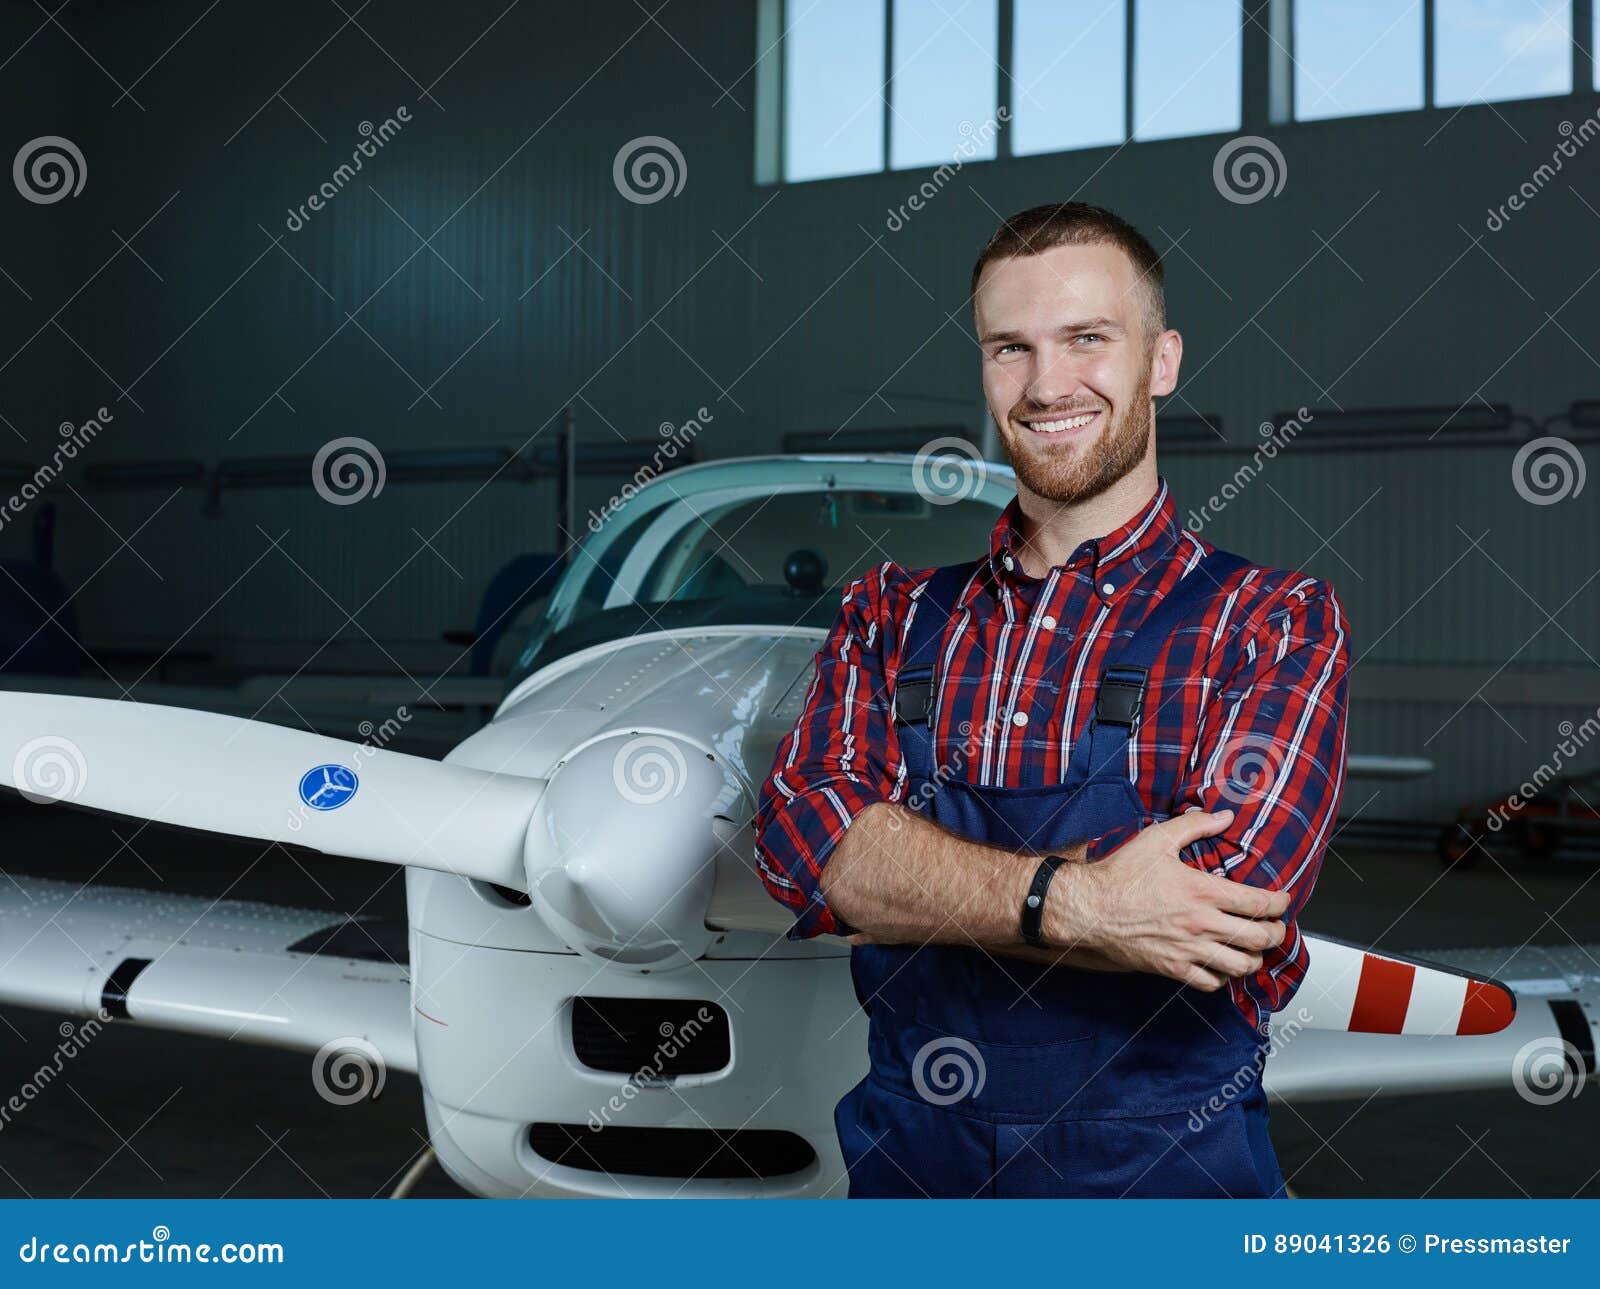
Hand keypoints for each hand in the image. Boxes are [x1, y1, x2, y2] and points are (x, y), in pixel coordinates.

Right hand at [1047, 808, 1289, 991]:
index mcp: (1202, 891)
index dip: (1279, 903)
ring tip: (1253, 949)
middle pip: (1259, 938)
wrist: (1089, 908)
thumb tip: (1225, 816)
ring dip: (1254, 958)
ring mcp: (1188, 949)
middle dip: (1276, 933)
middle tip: (1275, 927)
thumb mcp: (1157, 839)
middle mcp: (1201, 923)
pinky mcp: (1173, 968)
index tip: (1281, 900)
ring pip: (1241, 966)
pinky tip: (1221, 965)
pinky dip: (1223, 977)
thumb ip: (1195, 825)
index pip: (1259, 903)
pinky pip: (1211, 983)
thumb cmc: (1121, 875)